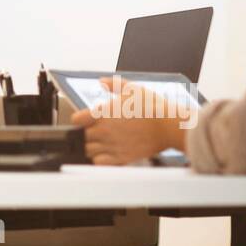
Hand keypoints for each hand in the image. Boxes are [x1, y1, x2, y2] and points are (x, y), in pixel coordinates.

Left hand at [69, 76, 186, 164]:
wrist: (169, 126)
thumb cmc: (152, 107)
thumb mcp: (132, 88)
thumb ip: (113, 85)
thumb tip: (102, 81)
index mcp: (104, 114)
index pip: (76, 120)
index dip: (79, 119)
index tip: (85, 119)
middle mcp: (105, 131)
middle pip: (80, 137)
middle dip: (84, 133)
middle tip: (94, 131)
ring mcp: (112, 146)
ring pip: (88, 151)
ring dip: (91, 147)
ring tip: (100, 142)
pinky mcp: (122, 158)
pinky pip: (100, 163)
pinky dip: (99, 160)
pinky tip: (106, 153)